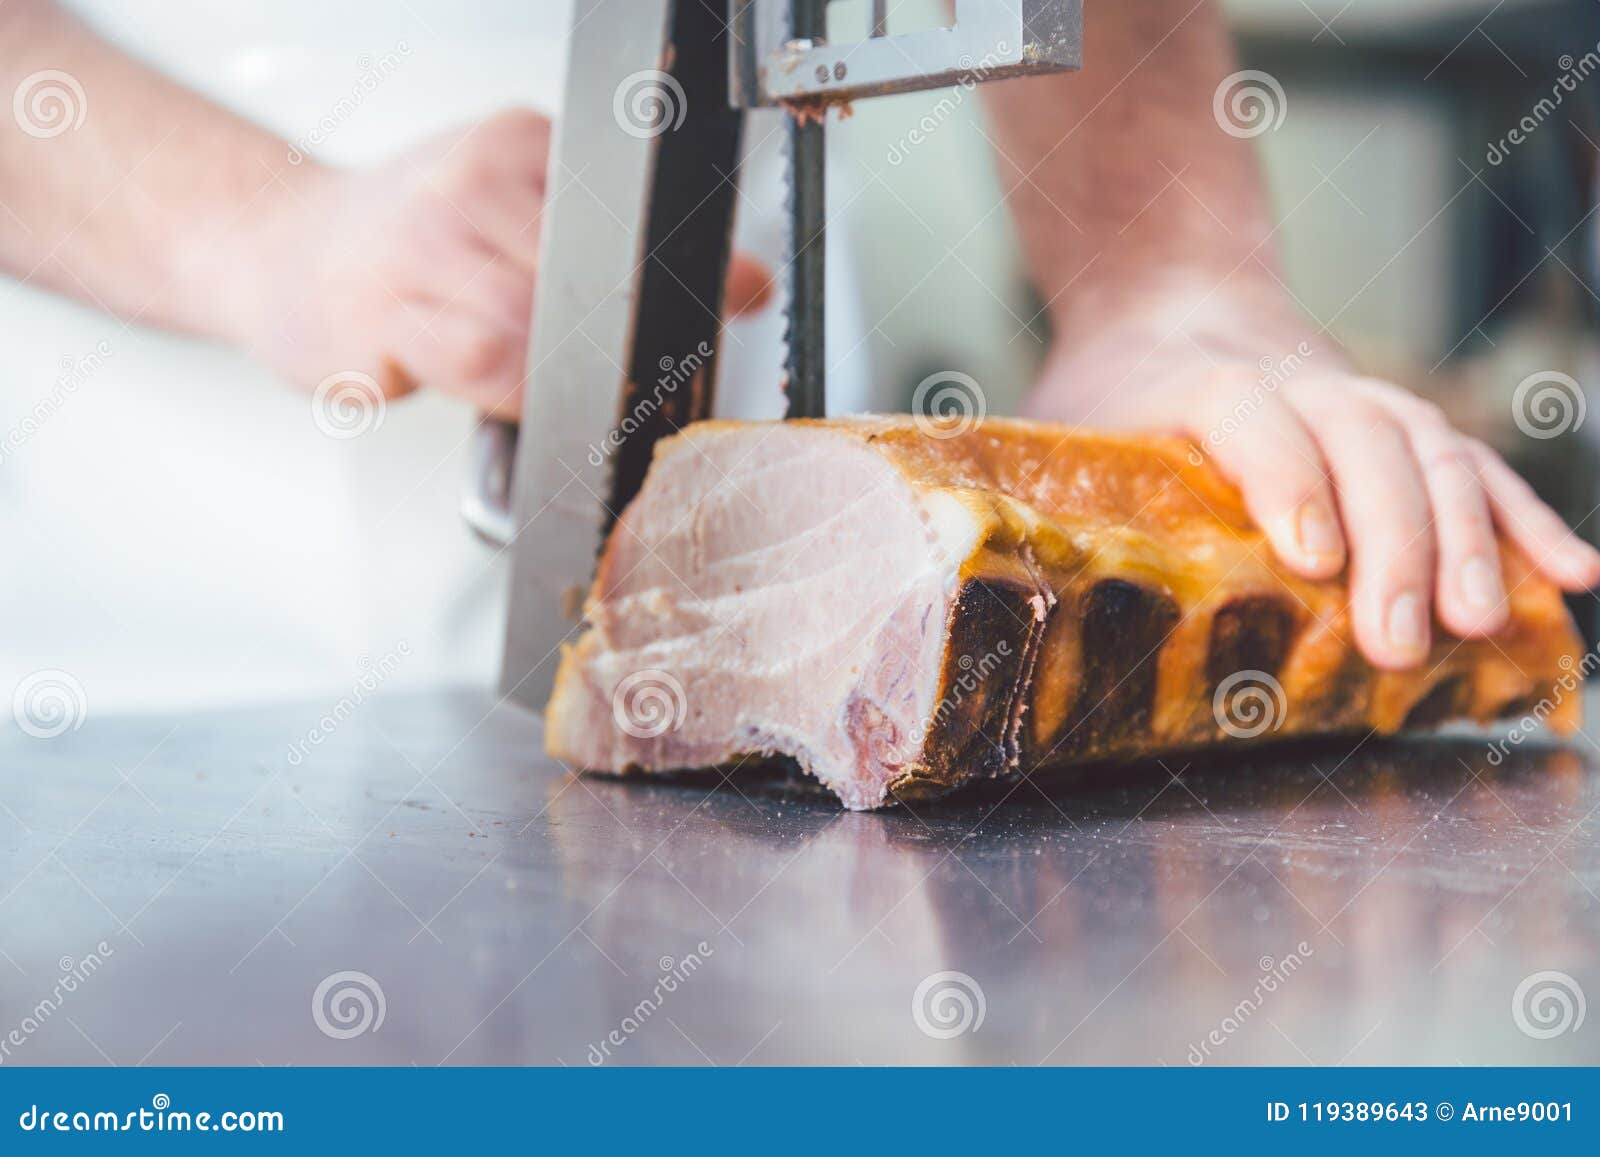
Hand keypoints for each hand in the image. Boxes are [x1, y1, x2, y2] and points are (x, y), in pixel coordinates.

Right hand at [225, 108, 769, 420]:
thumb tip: (750, 284)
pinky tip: (460, 376)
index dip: (684, 276)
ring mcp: (411, 254)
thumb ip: (619, 244)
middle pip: (584, 289)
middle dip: (615, 344)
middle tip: (619, 369)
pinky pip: (465, 373)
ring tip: (519, 372)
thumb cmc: (408, 243)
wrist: (280, 251)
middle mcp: (462, 188)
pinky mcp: (370, 324)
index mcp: (512, 146)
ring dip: (544, 378)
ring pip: (525, 337)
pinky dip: (488, 392)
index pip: (628, 219)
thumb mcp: (517, 206)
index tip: (733, 299)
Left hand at [1026, 299, 1599, 669]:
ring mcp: (1359, 399)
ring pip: (1429, 451)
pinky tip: (1571, 576)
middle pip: (1360, 440)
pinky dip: (1524, 519)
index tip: (1309, 558)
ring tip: (1475, 623)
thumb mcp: (1059, 432)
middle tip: (1393, 640)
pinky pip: (1476, 466)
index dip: (1284, 479)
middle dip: (1388, 541)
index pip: (1249, 413)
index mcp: (1195, 379)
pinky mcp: (1401, 428)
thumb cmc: (1108, 397)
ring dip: (1463, 538)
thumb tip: (1012, 604)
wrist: (1167, 305)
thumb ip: (1051, 494)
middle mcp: (1295, 381)